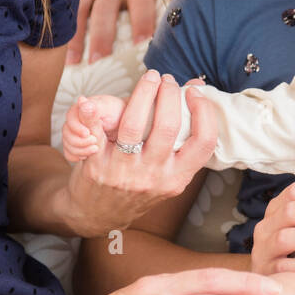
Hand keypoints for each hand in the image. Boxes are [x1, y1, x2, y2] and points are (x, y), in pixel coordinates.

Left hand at [62, 71, 217, 235]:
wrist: (99, 215)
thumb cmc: (139, 187)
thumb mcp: (168, 171)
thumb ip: (184, 134)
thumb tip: (197, 86)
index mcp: (177, 178)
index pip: (203, 143)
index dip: (204, 112)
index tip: (195, 93)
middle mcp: (153, 177)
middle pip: (167, 127)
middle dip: (169, 94)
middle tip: (166, 79)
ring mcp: (124, 172)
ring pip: (134, 125)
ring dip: (143, 93)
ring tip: (149, 79)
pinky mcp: (97, 167)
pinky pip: (94, 135)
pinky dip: (91, 115)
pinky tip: (90, 100)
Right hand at [62, 94, 126, 162]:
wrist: (128, 124)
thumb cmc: (118, 112)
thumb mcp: (107, 110)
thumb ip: (93, 108)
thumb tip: (81, 100)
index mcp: (80, 109)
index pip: (70, 118)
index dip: (76, 127)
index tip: (87, 133)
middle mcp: (76, 121)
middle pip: (67, 133)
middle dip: (78, 140)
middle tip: (94, 143)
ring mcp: (76, 133)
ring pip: (67, 143)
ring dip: (78, 149)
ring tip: (95, 149)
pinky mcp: (79, 144)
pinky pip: (69, 152)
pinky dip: (75, 156)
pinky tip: (86, 156)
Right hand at [69, 0, 162, 64]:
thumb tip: (185, 28)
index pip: (142, 4)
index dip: (142, 22)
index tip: (144, 42)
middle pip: (108, 11)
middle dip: (104, 36)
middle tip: (102, 60)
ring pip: (83, 13)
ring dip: (79, 38)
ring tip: (75, 62)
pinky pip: (70, 10)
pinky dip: (66, 31)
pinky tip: (61, 51)